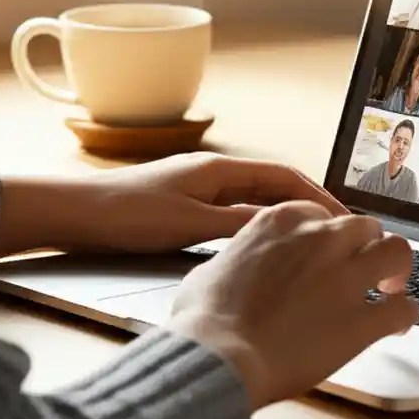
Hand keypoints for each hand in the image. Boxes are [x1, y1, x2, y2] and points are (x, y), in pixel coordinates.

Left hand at [0, 153, 348, 258]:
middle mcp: (213, 174)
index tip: (344, 217)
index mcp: (219, 169)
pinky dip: (257, 228)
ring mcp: (199, 190)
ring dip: (284, 218)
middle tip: (337, 233)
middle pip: (274, 187)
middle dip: (308, 208)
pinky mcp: (185, 209)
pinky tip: (265, 248)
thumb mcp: (189, 223)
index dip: (319, 195)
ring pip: (255, 202)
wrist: (74, 214)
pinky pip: (234, 215)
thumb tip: (285, 228)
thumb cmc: (125, 214)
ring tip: (310, 243)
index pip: (285, 175)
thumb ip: (237, 224)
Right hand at [167, 201, 418, 408]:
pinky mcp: (363, 319)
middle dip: (367, 247)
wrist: (218, 354)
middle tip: (364, 268)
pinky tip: (399, 324)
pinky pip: (403, 308)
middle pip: (364, 227)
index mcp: (282, 221)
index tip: (329, 252)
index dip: (328, 238)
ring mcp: (347, 276)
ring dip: (397, 269)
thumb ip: (235, 260)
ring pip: (397, 252)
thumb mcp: (209, 270)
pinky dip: (405, 314)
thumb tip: (230, 271)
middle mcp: (321, 239)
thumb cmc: (205, 320)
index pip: (322, 215)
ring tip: (392, 287)